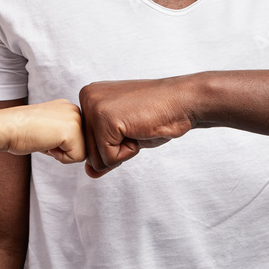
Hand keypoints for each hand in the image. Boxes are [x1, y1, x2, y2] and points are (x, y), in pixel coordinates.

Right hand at [0, 99, 85, 163]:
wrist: (6, 127)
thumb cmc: (21, 132)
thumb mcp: (49, 128)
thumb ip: (65, 134)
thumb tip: (83, 151)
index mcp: (69, 107)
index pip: (77, 137)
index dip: (61, 144)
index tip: (44, 134)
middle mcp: (75, 109)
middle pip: (82, 144)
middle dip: (64, 149)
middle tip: (44, 138)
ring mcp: (75, 118)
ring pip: (82, 152)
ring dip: (63, 154)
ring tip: (45, 140)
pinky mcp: (72, 131)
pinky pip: (77, 158)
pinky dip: (61, 158)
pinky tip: (46, 143)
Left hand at [78, 77, 195, 177]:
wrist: (182, 101)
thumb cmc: (157, 114)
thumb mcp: (124, 135)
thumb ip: (104, 151)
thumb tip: (89, 172)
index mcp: (88, 96)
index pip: (86, 141)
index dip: (112, 143)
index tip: (130, 123)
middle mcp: (86, 97)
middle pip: (87, 151)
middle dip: (116, 149)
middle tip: (135, 126)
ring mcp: (93, 107)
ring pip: (96, 158)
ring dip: (123, 151)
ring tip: (137, 127)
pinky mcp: (104, 119)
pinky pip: (108, 158)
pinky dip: (129, 152)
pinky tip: (139, 129)